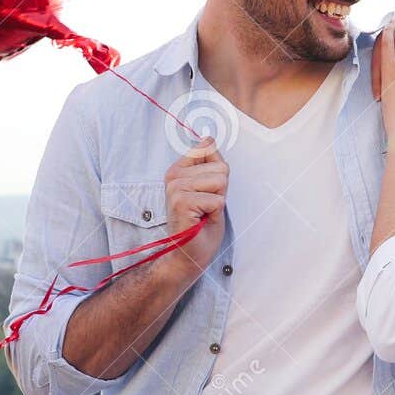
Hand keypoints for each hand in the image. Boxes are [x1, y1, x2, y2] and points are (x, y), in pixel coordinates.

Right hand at [158, 140, 227, 282]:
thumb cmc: (200, 226)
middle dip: (220, 191)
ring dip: (217, 202)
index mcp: (178, 170)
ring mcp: (175, 188)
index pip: (210, 149)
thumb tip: (209, 138)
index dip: (218, 175)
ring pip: (220, 181)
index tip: (206, 192)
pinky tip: (201, 221)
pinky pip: (217, 199)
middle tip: (205, 208)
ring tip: (203, 214)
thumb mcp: (211, 188)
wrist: (187, 256)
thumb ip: (210, 164)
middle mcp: (173, 176)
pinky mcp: (181, 202)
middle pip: (221, 167)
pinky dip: (214, 213)